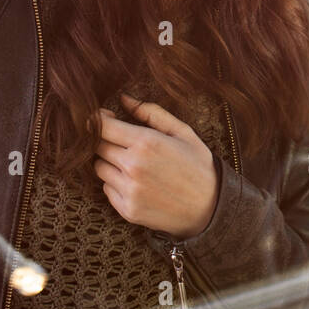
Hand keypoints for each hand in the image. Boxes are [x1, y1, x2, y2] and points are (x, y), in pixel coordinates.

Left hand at [92, 93, 219, 238]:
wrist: (211, 207)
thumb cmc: (198, 165)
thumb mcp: (182, 132)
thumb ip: (151, 112)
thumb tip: (123, 99)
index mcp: (146, 142)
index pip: (102, 126)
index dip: (98, 119)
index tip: (107, 118)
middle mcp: (133, 166)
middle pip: (97, 146)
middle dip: (106, 140)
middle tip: (124, 141)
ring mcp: (129, 190)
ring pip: (99, 168)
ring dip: (109, 162)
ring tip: (132, 163)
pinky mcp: (127, 210)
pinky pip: (106, 189)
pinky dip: (115, 183)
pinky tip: (136, 182)